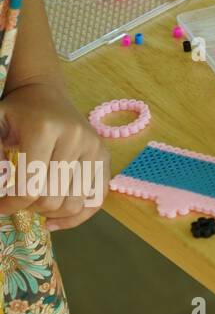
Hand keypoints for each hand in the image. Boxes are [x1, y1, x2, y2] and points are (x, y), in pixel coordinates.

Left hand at [0, 81, 109, 230]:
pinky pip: (96, 198)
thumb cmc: (17, 113)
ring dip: (51, 213)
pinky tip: (55, 220)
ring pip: (75, 203)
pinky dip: (77, 217)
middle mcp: (75, 139)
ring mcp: (94, 148)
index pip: (29, 187)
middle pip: (53, 198)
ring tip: (37, 204)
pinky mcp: (104, 157)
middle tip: (19, 200)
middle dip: (30, 208)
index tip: (0, 205)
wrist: (46, 93)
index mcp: (45, 131)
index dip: (11, 205)